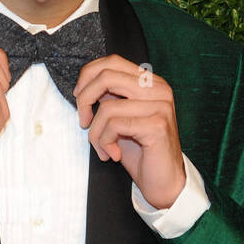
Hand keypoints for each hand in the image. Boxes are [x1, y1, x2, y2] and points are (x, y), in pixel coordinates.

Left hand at [73, 54, 185, 207]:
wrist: (164, 182)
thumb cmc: (141, 152)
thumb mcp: (121, 117)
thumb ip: (110, 97)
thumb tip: (84, 87)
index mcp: (150, 83)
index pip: (112, 61)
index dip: (88, 76)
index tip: (79, 98)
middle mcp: (159, 89)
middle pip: (106, 76)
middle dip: (84, 100)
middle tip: (84, 122)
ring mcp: (160, 106)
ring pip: (107, 107)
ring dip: (96, 133)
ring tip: (103, 148)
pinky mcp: (157, 125)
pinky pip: (114, 125)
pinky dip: (105, 142)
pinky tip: (113, 155)